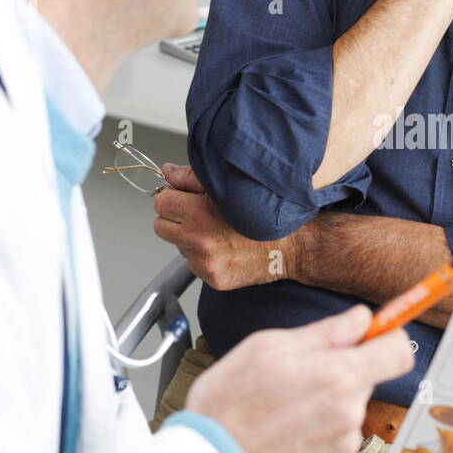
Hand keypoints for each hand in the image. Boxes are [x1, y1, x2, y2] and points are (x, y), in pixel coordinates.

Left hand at [153, 164, 293, 288]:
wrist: (291, 246)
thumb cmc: (263, 213)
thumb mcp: (228, 187)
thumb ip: (190, 179)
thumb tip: (167, 172)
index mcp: (198, 215)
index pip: (160, 203)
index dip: (171, 197)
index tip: (182, 197)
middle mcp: (198, 242)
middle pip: (161, 227)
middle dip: (174, 218)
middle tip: (197, 214)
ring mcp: (204, 264)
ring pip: (178, 246)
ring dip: (189, 238)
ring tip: (217, 231)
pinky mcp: (212, 279)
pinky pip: (193, 264)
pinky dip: (202, 255)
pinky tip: (223, 247)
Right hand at [185, 305, 413, 452]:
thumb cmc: (229, 406)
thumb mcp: (268, 347)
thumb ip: (324, 333)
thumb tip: (360, 319)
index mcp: (341, 376)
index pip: (399, 350)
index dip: (387, 337)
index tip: (373, 335)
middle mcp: (350, 413)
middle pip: (364, 380)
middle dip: (338, 373)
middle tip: (294, 376)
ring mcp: (343, 446)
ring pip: (347, 410)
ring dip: (324, 405)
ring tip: (280, 410)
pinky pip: (334, 441)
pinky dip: (316, 435)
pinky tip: (282, 435)